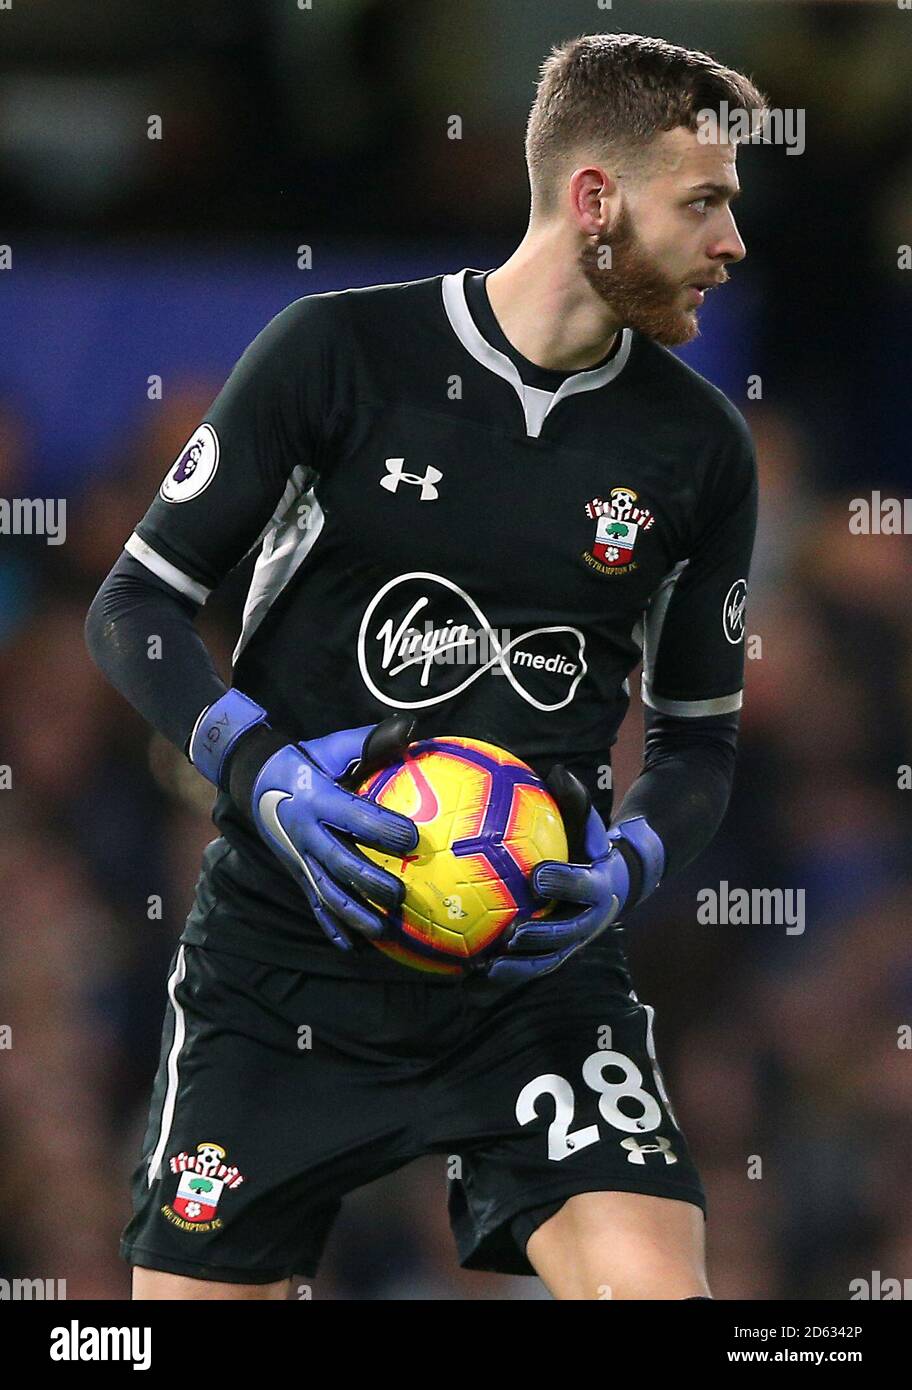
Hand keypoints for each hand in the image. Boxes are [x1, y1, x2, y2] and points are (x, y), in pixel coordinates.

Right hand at [190, 691, 417, 950]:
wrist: (254, 778)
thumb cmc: (308, 760)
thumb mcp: (336, 747)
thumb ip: (374, 741)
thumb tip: (413, 727)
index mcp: (320, 800)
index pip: (354, 817)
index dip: (383, 828)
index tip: (413, 837)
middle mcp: (307, 833)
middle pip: (339, 864)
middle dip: (370, 882)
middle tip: (400, 895)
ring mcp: (299, 857)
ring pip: (326, 891)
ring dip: (353, 914)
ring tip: (381, 930)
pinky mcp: (296, 872)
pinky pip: (314, 903)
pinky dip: (331, 926)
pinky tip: (351, 946)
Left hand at [477, 766, 629, 985]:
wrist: (615, 883)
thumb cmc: (590, 845)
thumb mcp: (588, 822)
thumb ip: (575, 801)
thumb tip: (558, 770)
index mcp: (599, 887)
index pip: (583, 885)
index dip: (563, 882)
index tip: (537, 876)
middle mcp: (587, 921)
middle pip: (566, 936)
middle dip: (541, 940)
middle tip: (512, 936)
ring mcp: (570, 943)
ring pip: (545, 962)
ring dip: (516, 970)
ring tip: (483, 972)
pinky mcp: (552, 955)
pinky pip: (524, 969)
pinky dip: (499, 978)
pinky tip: (465, 982)